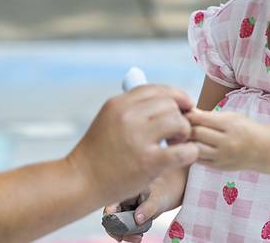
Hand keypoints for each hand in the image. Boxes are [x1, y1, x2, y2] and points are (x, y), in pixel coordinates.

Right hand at [68, 85, 198, 206]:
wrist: (80, 181)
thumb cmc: (99, 153)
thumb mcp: (109, 119)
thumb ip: (134, 107)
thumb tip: (168, 99)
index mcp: (119, 104)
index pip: (157, 89)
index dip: (176, 96)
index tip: (184, 106)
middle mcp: (128, 117)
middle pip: (170, 104)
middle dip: (179, 115)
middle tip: (176, 132)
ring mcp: (138, 139)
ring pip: (179, 122)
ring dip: (184, 132)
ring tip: (176, 143)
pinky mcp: (148, 162)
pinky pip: (182, 151)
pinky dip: (189, 152)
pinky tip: (184, 156)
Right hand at [103, 167, 188, 241]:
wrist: (170, 191)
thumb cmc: (163, 191)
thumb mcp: (157, 199)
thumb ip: (147, 208)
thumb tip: (137, 219)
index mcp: (125, 190)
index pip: (111, 205)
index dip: (111, 219)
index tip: (119, 231)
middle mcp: (122, 199)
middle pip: (111, 217)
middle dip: (118, 230)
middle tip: (130, 238)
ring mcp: (124, 207)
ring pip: (117, 223)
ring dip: (125, 233)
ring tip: (138, 238)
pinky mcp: (129, 214)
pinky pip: (125, 226)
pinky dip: (130, 233)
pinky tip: (138, 235)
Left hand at [187, 109, 264, 170]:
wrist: (262, 149)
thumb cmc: (244, 128)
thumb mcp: (231, 117)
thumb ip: (209, 115)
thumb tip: (188, 111)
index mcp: (230, 125)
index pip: (201, 119)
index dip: (188, 115)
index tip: (183, 113)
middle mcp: (227, 142)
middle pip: (196, 133)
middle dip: (185, 128)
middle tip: (178, 124)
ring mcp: (223, 156)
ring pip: (195, 148)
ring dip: (186, 141)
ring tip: (183, 136)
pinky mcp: (219, 167)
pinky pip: (198, 159)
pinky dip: (192, 151)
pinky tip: (191, 146)